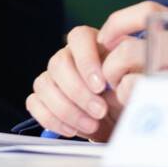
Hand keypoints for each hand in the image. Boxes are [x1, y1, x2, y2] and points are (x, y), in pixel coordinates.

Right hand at [25, 22, 116, 140]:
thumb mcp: (132, 83)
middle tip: (99, 111)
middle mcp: (68, 55)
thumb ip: (127, 78)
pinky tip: (73, 129)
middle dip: (79, 92)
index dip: (86, 61)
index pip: (79, 37)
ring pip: (44, 84)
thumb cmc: (126, 93)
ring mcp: (51, 75)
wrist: (117, 117)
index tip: (101, 86)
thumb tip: (124, 84)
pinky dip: (52, 119)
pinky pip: (34, 103)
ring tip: (92, 124)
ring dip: (67, 109)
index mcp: (92, 42)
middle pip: (58, 63)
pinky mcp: (40, 97)